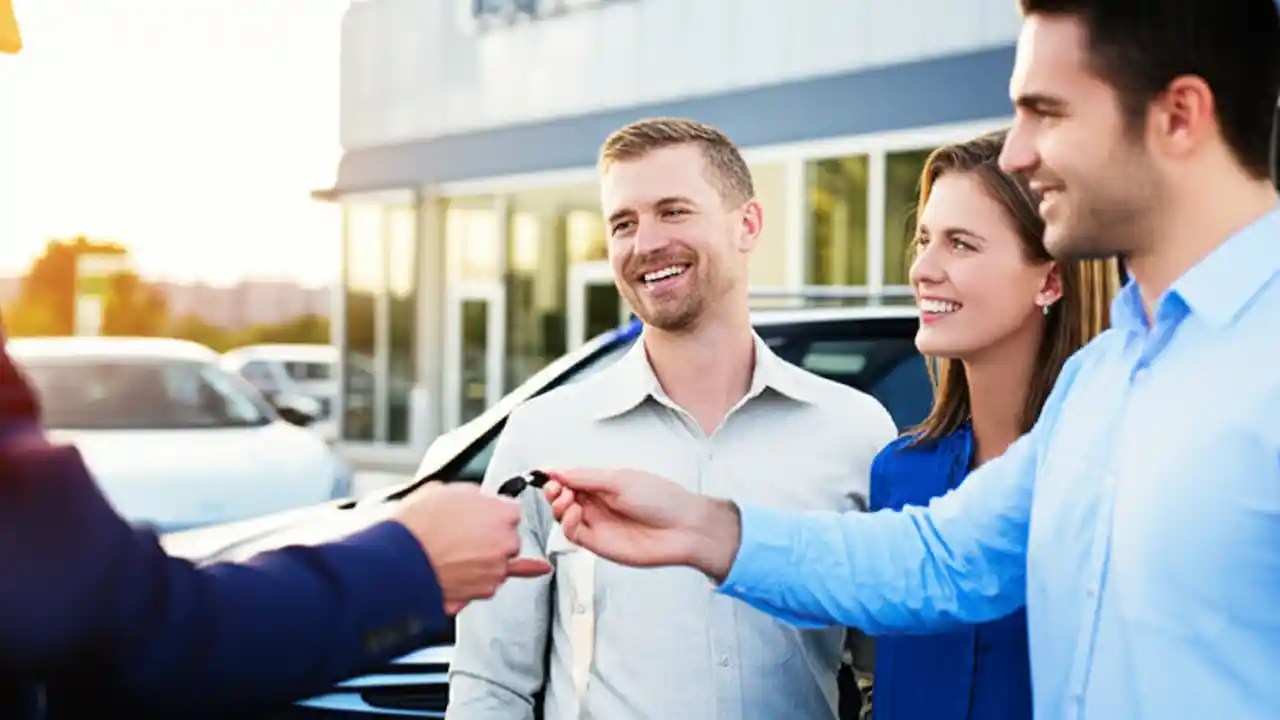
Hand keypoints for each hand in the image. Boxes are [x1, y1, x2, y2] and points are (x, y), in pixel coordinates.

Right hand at [393, 481, 550, 614]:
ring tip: (455, 557)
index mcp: (503, 514)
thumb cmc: (418, 526)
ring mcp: (495, 572)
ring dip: (482, 563)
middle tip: (465, 538)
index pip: (511, 513)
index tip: (482, 518)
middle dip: (491, 540)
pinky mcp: (481, 594)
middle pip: (508, 541)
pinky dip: (471, 582)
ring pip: (496, 566)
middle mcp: (506, 544)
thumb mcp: (446, 491)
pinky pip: (481, 586)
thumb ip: (471, 496)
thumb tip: (474, 499)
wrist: (399, 560)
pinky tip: (462, 576)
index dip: (492, 515)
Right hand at [542, 468, 741, 580]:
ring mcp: (597, 524)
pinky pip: (572, 533)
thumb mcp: (620, 479)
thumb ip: (586, 477)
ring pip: (563, 516)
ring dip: (558, 505)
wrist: (683, 528)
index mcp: (604, 485)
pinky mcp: (598, 544)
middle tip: (556, 487)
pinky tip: (575, 512)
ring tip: (567, 498)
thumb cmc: (662, 499)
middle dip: (554, 491)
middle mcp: (598, 504)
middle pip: (562, 498)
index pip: (571, 480)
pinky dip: (566, 521)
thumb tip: (558, 471)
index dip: (557, 477)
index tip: (547, 474)